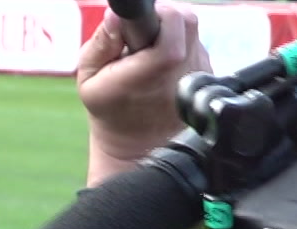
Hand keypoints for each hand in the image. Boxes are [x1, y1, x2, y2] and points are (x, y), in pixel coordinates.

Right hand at [77, 4, 210, 184]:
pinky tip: (160, 66)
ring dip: (169, 30)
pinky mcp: (208, 73)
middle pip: (185, 18)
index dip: (156, 13)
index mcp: (153, 69)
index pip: (172, 21)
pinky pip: (195, 44)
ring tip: (148, 52)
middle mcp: (183, 69)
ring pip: (192, 29)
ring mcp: (200, 72)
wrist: (138, 147)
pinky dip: (177, 46)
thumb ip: (102, 42)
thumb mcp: (89, 79)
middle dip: (162, 17)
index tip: (138, 24)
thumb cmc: (110, 110)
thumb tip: (117, 15)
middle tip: (140, 37)